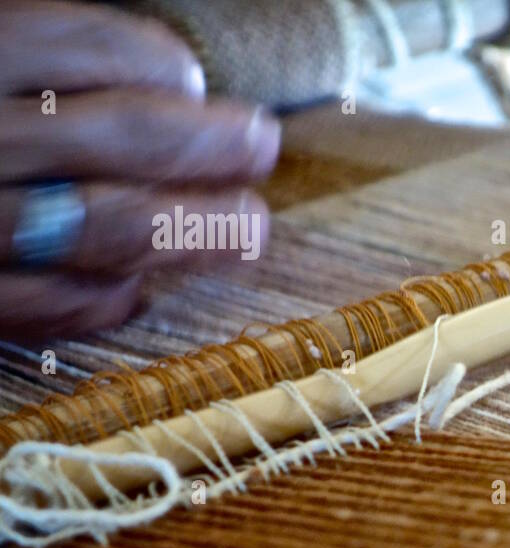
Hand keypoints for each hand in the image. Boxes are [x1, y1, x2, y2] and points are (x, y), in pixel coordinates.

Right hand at [0, 1, 279, 340]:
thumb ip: (25, 60)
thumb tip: (150, 76)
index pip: (82, 49)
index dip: (156, 64)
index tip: (193, 80)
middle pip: (115, 138)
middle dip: (205, 145)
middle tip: (258, 145)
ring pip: (102, 231)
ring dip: (194, 230)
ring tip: (250, 227)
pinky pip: (50, 309)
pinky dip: (110, 298)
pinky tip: (144, 284)